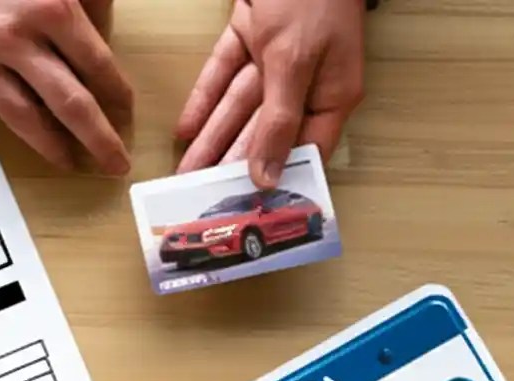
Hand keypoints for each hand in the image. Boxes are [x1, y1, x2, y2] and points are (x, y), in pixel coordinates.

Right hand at [0, 0, 132, 174]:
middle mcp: (11, 36)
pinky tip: (22, 117)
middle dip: (98, 139)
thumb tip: (102, 43)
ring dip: (51, 144)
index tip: (126, 113)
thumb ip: (87, 2)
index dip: (117, 95)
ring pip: (20, 116)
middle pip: (68, 103)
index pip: (97, 66)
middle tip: (115, 163)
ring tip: (70, 160)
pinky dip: (3, 106)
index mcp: (49, 6)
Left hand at [175, 0, 365, 187]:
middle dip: (229, 166)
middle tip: (198, 199)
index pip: (302, 152)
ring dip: (210, 139)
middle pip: (261, 133)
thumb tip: (268, 177)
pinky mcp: (252, 34)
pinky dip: (204, 98)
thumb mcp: (295, 65)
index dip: (276, 182)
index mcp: (331, 95)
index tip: (249, 214)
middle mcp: (304, 82)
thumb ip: (278, 122)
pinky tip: (185, 128)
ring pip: (238, 107)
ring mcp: (277, 58)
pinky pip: (224, 73)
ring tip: (183, 174)